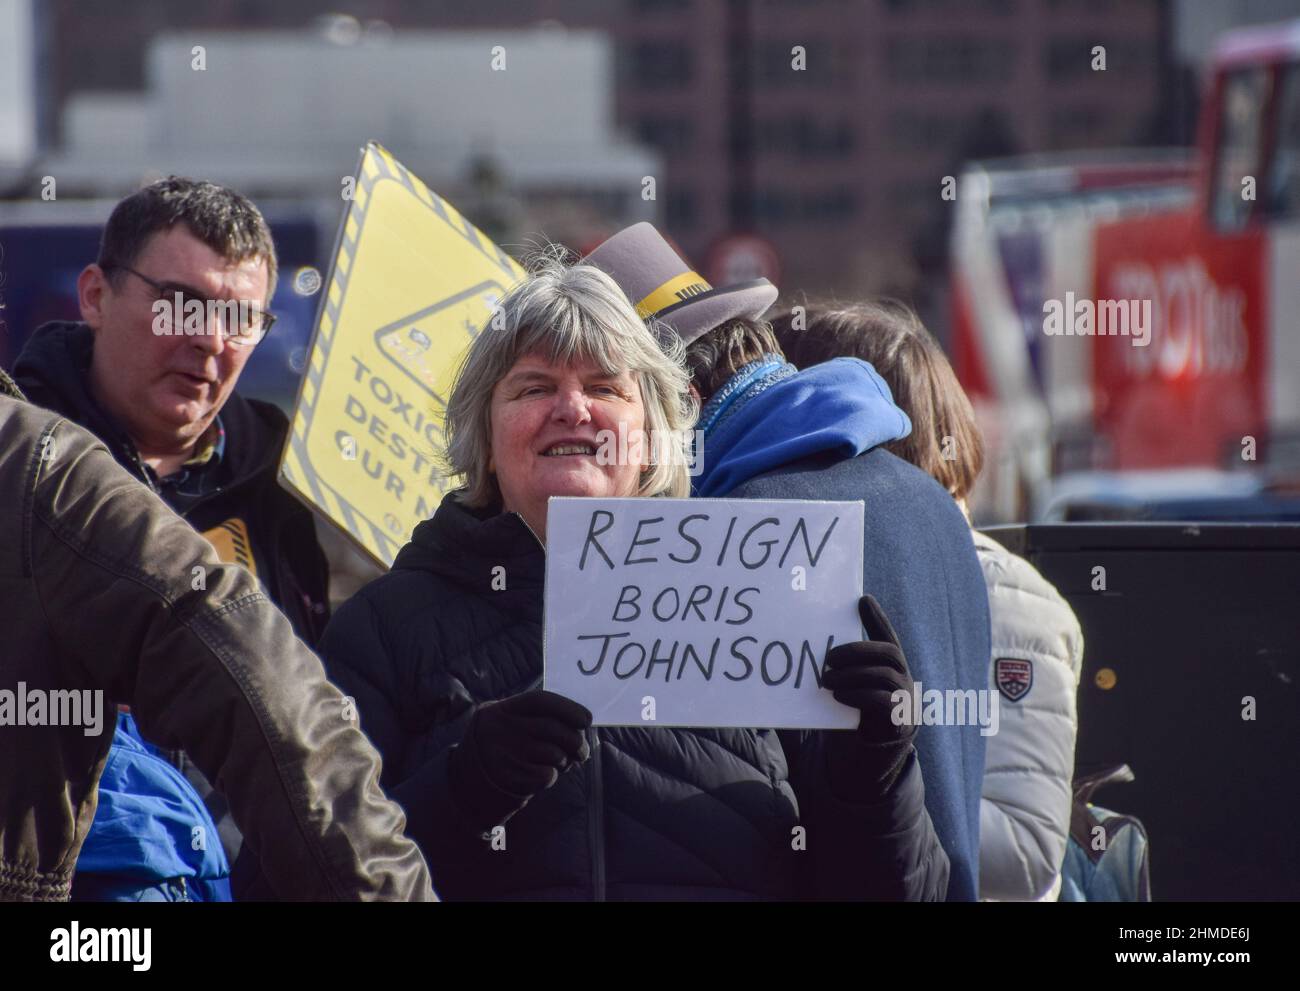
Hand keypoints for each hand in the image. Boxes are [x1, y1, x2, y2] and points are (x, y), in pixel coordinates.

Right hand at [449, 690, 591, 827]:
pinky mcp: (507, 778)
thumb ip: (540, 720)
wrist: (469, 783)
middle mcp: (499, 729)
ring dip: (565, 761)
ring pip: (553, 753)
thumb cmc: (504, 748)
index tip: (587, 720)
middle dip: (575, 741)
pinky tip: (543, 775)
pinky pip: (546, 775)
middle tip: (583, 752)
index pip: (541, 700)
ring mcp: (502, 754)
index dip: (568, 708)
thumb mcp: (511, 725)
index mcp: (501, 710)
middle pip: (552, 729)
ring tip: (561, 763)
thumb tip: (581, 725)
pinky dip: (553, 776)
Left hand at [821, 595, 915, 793]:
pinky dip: (859, 696)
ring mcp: (907, 702)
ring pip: (885, 676)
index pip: (888, 636)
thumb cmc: (854, 719)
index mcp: (893, 669)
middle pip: (890, 653)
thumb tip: (811, 651)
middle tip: (828, 658)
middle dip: (858, 651)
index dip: (878, 618)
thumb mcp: (849, 691)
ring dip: (853, 675)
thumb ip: (842, 672)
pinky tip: (839, 696)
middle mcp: (905, 681)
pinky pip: (884, 702)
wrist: (869, 761)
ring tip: (826, 680)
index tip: (863, 599)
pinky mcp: (900, 723)